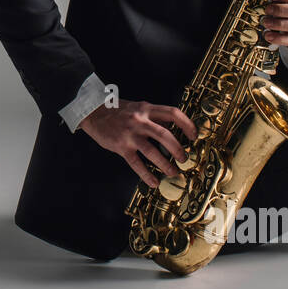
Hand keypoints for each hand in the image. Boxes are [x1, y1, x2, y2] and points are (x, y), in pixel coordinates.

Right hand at [78, 100, 197, 188]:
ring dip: (165, 164)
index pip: (173, 113)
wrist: (93, 112)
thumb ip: (153, 116)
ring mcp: (130, 134)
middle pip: (165, 135)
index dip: (187, 124)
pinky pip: (136, 163)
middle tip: (184, 158)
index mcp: (146, 108)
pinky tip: (153, 182)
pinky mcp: (121, 146)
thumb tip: (172, 128)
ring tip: (173, 172)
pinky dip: (146, 175)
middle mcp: (140, 120)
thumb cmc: (116, 111)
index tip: (194, 135)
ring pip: (152, 151)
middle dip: (178, 149)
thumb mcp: (137, 107)